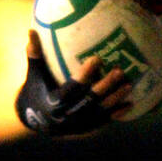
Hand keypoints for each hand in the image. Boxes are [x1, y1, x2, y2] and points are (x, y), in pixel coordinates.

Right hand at [15, 30, 133, 134]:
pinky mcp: (85, 130)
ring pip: (99, 113)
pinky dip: (117, 114)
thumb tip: (31, 30)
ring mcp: (77, 125)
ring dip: (115, 99)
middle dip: (105, 87)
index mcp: (53, 103)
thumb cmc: (36, 91)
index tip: (97, 59)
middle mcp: (66, 116)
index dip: (84, 76)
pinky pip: (103, 122)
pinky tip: (130, 104)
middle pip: (89, 101)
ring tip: (129, 85)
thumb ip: (35, 55)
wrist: (36, 122)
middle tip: (119, 71)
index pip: (71, 89)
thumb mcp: (34, 74)